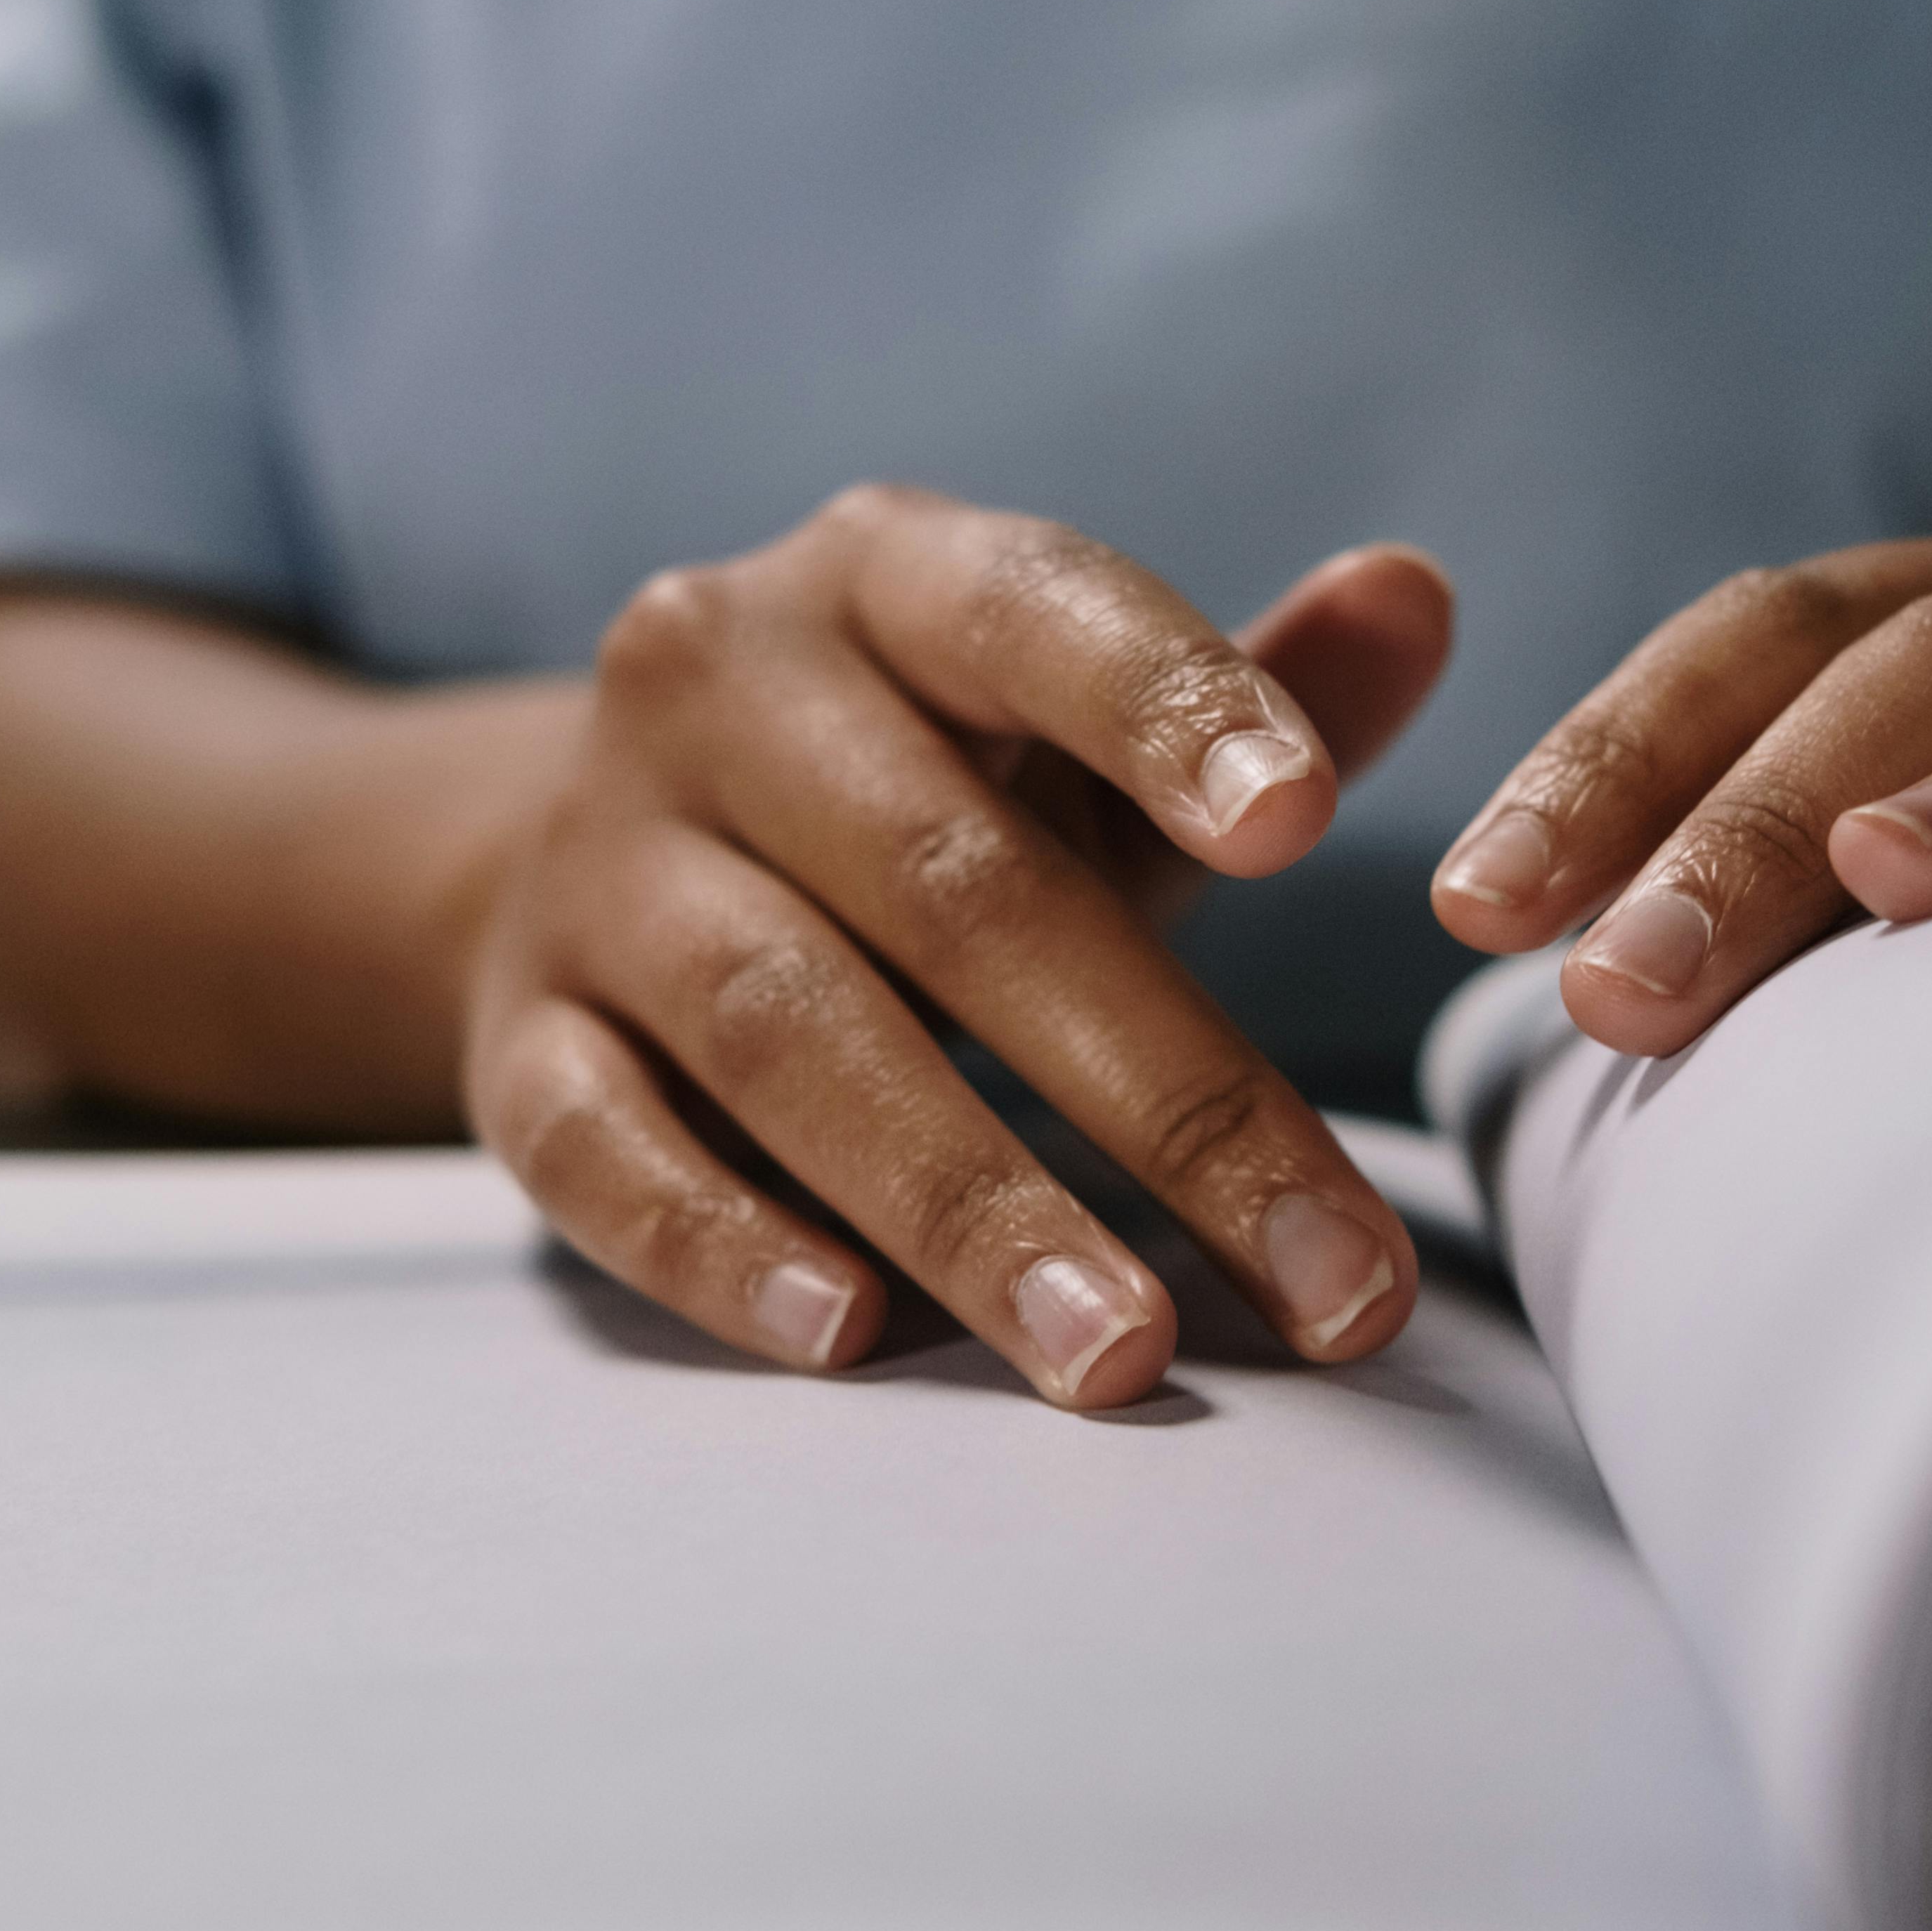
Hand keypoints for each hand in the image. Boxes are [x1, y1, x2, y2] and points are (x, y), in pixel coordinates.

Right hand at [465, 486, 1452, 1406]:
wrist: (586, 848)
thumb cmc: (906, 796)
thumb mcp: (1064, 728)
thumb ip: (1246, 680)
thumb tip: (1418, 594)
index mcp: (880, 579)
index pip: (1032, 612)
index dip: (1172, 706)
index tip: (1311, 824)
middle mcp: (716, 689)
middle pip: (955, 890)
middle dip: (1168, 1097)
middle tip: (1334, 1277)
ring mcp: (598, 865)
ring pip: (790, 1033)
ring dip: (966, 1203)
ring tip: (1121, 1351)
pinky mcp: (513, 1035)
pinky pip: (597, 1147)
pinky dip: (724, 1244)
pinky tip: (853, 1340)